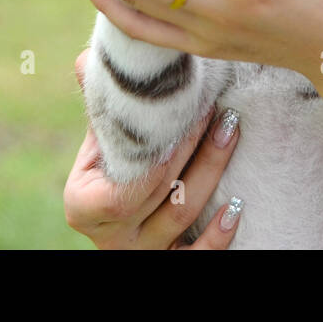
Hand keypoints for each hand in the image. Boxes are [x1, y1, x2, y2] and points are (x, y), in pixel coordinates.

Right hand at [63, 49, 243, 248]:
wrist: (121, 215)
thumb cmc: (112, 169)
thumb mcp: (101, 142)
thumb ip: (102, 106)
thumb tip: (88, 56)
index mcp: (84, 204)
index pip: (122, 189)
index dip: (154, 158)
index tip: (176, 118)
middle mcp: (110, 237)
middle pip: (159, 195)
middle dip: (191, 149)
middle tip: (216, 108)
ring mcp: (140, 254)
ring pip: (181, 217)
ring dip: (211, 171)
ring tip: (231, 131)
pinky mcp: (169, 265)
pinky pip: (197, 258)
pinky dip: (217, 235)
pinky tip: (237, 206)